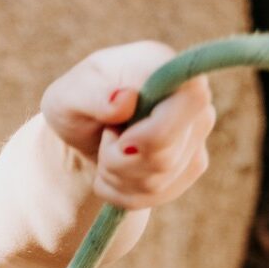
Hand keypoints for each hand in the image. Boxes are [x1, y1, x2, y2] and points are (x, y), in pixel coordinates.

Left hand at [40, 40, 215, 209]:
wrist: (86, 128)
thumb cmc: (80, 100)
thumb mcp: (71, 92)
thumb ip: (93, 95)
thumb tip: (124, 101)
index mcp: (174, 70)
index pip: (190, 104)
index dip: (152, 133)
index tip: (118, 134)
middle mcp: (196, 104)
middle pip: (165, 158)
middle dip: (118, 160)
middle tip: (105, 138)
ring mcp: (197, 139)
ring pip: (156, 183)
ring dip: (116, 176)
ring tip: (107, 151)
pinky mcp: (190, 168)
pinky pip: (154, 197)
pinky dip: (121, 193)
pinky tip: (114, 171)